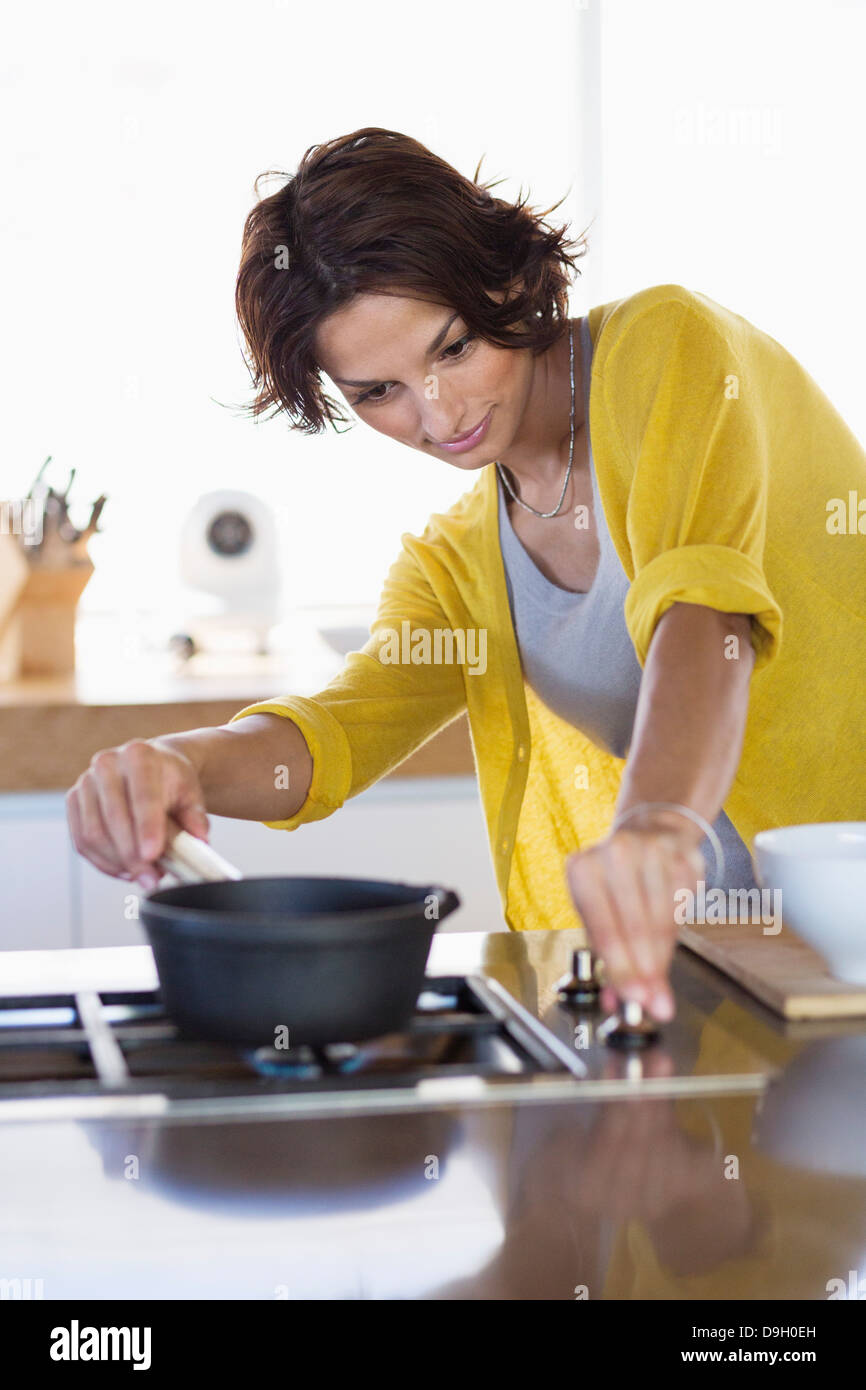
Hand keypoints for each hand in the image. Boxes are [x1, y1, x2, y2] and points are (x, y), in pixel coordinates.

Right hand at [66, 738, 208, 890]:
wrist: (150, 767)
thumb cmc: (171, 782)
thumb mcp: (191, 793)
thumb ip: (195, 816)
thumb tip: (199, 840)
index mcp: (140, 755)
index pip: (143, 795)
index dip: (147, 827)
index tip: (153, 855)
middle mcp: (107, 763)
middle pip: (114, 817)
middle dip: (132, 855)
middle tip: (151, 879)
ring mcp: (86, 781)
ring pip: (93, 833)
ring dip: (117, 863)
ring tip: (142, 877)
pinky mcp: (74, 801)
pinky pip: (81, 841)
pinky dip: (102, 863)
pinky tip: (124, 871)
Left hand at [563, 820, 704, 1020]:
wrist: (649, 834)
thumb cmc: (617, 882)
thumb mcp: (601, 915)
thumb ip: (610, 959)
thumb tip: (621, 1003)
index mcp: (584, 868)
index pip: (604, 929)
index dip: (622, 969)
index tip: (635, 997)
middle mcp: (616, 853)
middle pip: (634, 925)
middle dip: (645, 969)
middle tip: (654, 1001)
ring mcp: (652, 850)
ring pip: (661, 917)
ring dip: (663, 955)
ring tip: (660, 977)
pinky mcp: (682, 854)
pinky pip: (683, 903)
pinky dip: (680, 928)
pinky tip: (669, 937)